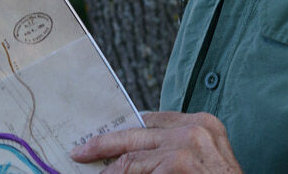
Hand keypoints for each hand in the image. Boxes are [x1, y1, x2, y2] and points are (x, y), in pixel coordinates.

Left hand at [69, 111, 242, 172]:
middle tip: (82, 150)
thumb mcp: (205, 161)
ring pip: (134, 155)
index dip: (128, 128)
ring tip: (93, 172)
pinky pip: (137, 170)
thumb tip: (138, 152)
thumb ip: (177, 150)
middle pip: (139, 130)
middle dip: (108, 142)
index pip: (155, 119)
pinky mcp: (180, 161)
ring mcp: (189, 144)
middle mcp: (196, 128)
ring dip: (110, 169)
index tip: (109, 137)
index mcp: (204, 123)